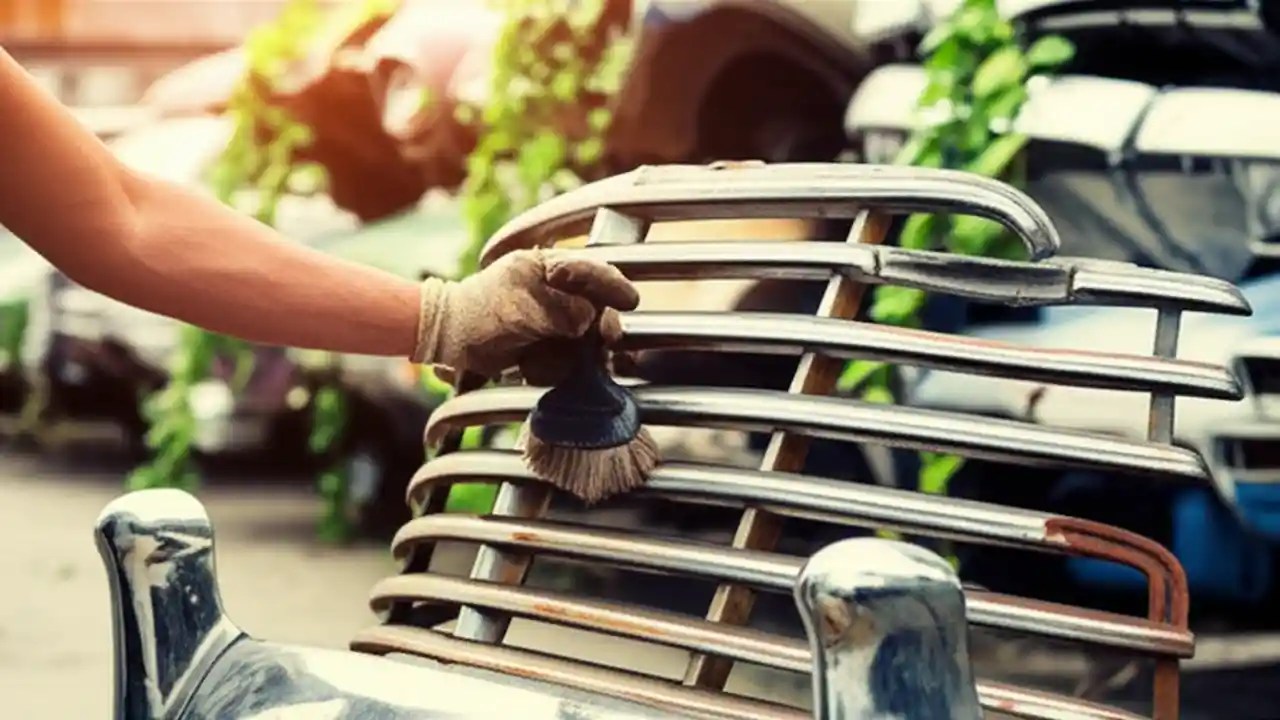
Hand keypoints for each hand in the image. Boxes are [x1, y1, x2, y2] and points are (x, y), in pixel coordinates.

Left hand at [412, 249, 638, 378]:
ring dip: (573, 352)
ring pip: (585, 335)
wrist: (447, 339)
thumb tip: (589, 319)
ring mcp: (551, 317)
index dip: (613, 285)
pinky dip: (554, 366)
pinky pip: (566, 356)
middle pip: (597, 305)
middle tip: (606, 337)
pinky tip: (531, 366)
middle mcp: (555, 290)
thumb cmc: (477, 314)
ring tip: (541, 359)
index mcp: (546, 268)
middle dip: (602, 324)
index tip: (628, 300)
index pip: (591, 270)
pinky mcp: (546, 341)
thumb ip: (559, 311)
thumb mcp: (520, 309)